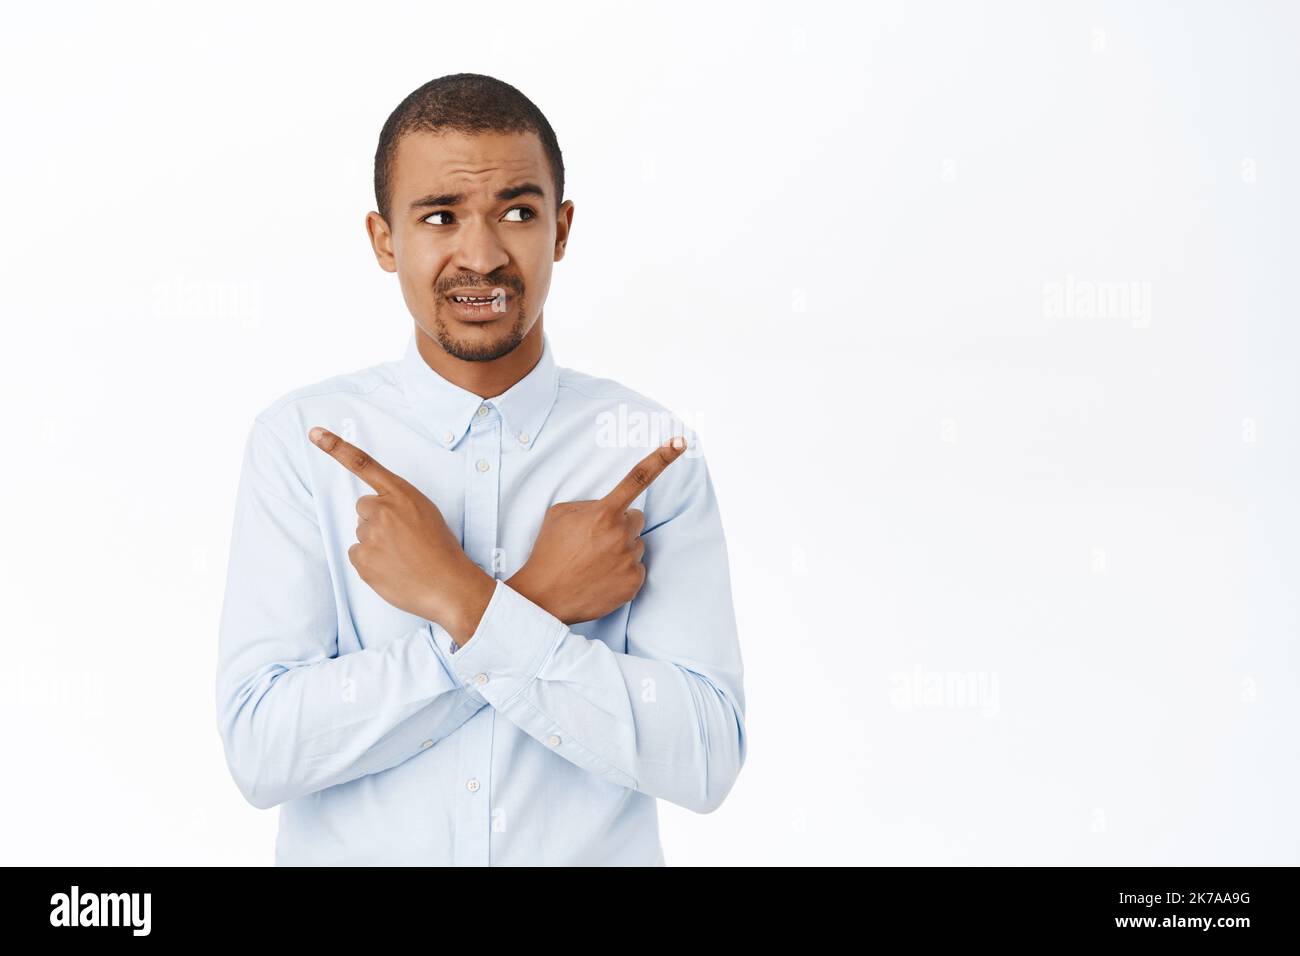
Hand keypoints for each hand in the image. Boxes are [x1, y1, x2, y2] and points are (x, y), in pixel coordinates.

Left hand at [308, 426, 494, 643]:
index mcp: (402, 494)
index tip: (315, 434)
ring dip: (376, 544)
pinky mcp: (363, 559)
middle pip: (363, 508)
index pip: (364, 464)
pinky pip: (357, 554)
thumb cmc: (442, 551)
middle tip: (401, 539)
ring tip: (402, 557)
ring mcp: (371, 535)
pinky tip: (391, 569)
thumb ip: (400, 504)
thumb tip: (374, 512)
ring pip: (362, 533)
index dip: (336, 447)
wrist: (449, 586)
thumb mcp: (427, 513)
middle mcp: (383, 510)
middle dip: (376, 521)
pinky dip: (370, 563)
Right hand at [507, 436, 687, 624]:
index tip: (680, 442)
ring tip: (594, 561)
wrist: (543, 596)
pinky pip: (637, 568)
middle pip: (636, 519)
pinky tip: (601, 577)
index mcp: (604, 512)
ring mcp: (629, 560)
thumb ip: (590, 504)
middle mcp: (621, 534)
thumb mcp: (560, 514)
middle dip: (620, 525)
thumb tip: (607, 508)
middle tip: (595, 539)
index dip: (661, 458)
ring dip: (621, 549)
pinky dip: (623, 572)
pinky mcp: (633, 583)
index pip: (638, 478)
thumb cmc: (549, 551)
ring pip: (636, 544)